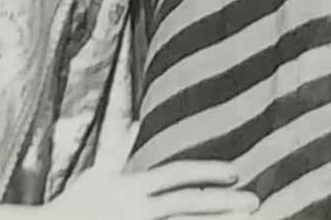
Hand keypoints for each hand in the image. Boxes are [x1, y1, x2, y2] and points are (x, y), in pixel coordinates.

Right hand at [38, 161, 257, 218]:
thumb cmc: (75, 206)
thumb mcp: (98, 175)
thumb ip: (119, 147)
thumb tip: (134, 120)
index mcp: (132, 188)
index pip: (179, 175)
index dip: (209, 172)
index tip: (236, 173)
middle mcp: (138, 211)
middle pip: (191, 204)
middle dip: (225, 203)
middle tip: (255, 202)